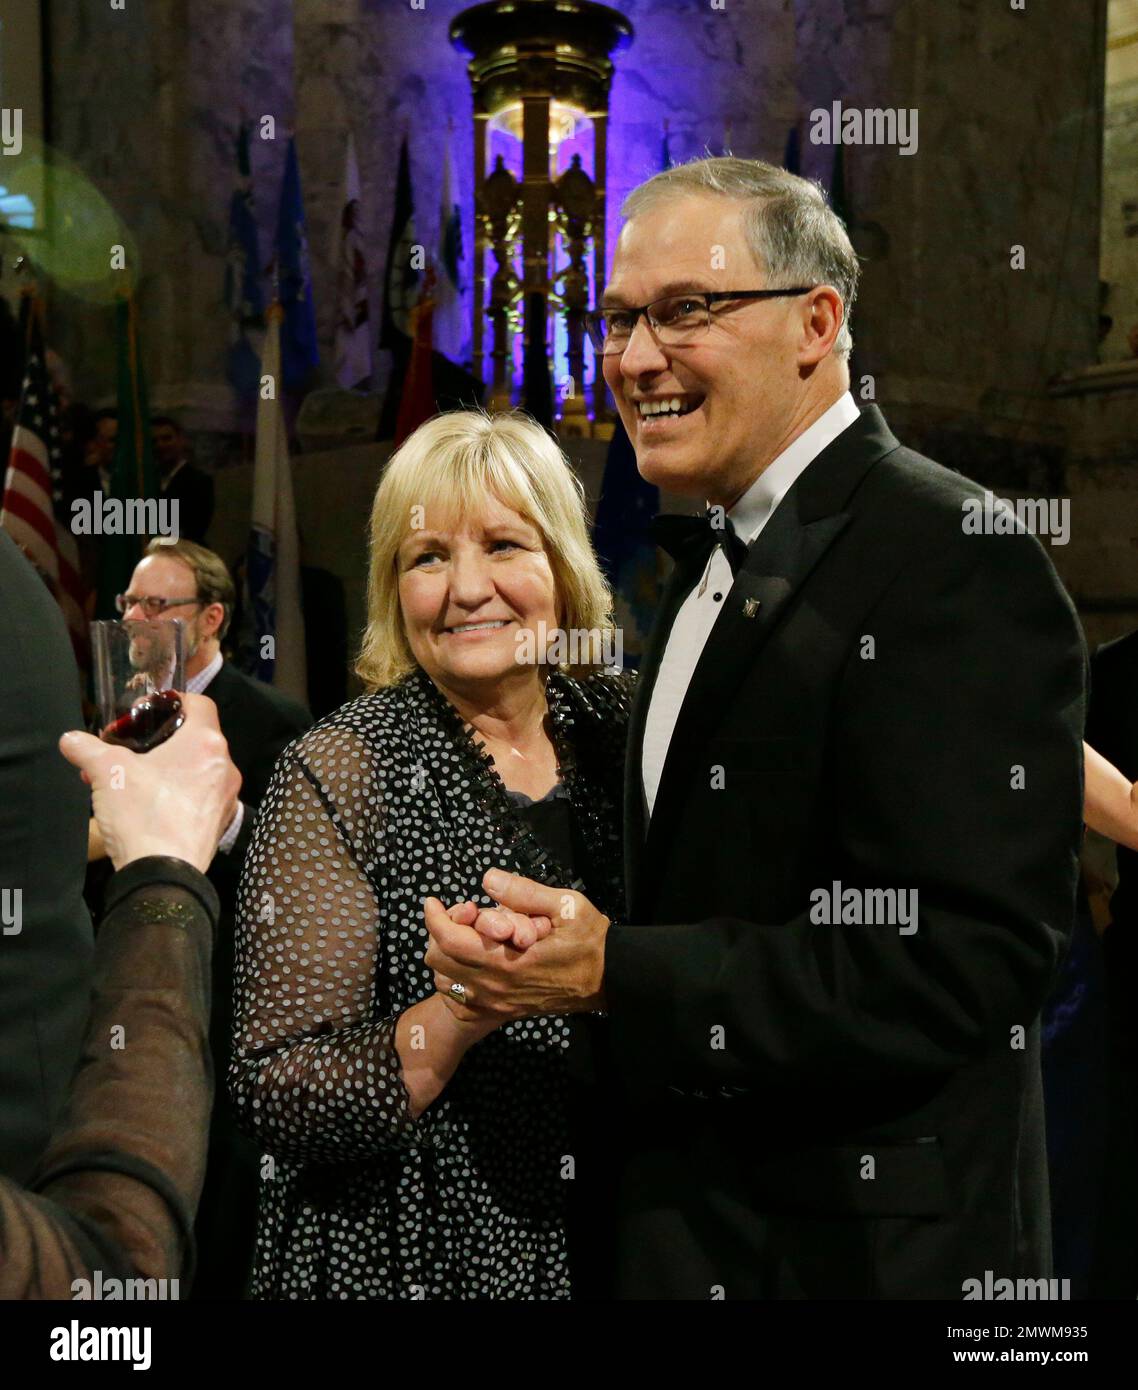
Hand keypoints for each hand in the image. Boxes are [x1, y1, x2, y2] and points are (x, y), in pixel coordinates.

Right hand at [59, 692, 241, 873]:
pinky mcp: (219, 824)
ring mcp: (225, 797)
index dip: (175, 701)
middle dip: (158, 742)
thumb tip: (70, 740)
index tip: (150, 711)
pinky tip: (144, 806)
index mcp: (206, 743)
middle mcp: (225, 766)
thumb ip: (87, 748)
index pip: (200, 704)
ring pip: (194, 770)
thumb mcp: (106, 772)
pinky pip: (198, 797)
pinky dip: (175, 794)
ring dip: (163, 769)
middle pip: (194, 739)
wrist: (162, 873)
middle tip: (128, 750)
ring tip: (127, 781)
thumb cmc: (142, 812)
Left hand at [425, 868, 608, 1021]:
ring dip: (447, 958)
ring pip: (446, 983)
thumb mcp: (566, 905)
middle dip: (441, 934)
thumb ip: (524, 892)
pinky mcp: (504, 1011)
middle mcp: (496, 986)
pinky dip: (457, 983)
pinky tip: (472, 964)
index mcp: (507, 960)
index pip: (449, 940)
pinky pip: (461, 1004)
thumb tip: (488, 880)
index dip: (434, 917)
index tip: (433, 902)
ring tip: (466, 938)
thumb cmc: (590, 939)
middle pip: (439, 962)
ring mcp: (498, 1002)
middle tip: (461, 917)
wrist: (610, 979)